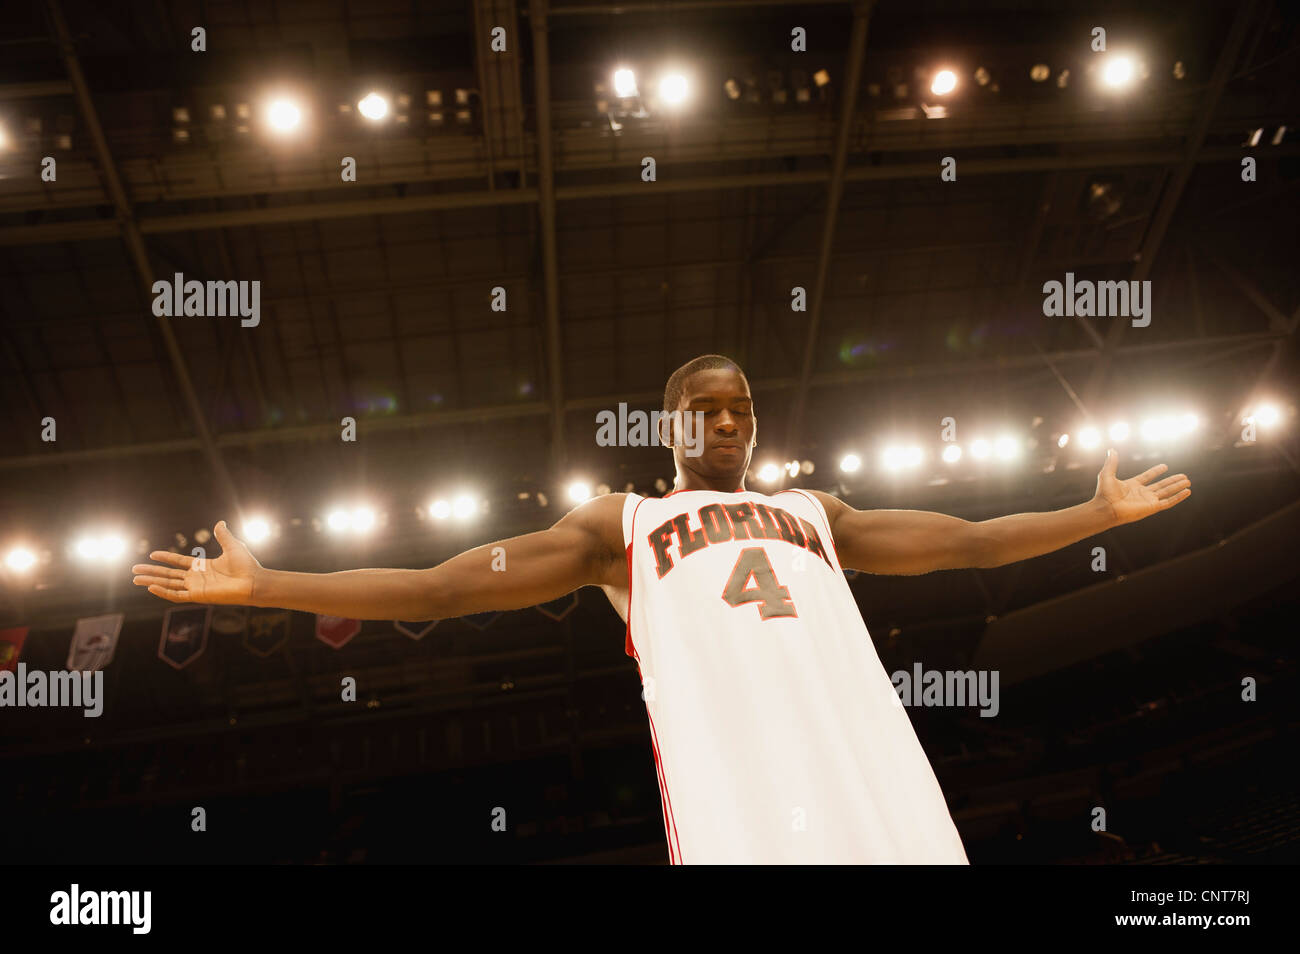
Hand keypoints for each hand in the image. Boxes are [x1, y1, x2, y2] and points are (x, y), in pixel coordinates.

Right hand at [131, 520, 262, 604]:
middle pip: (168, 574)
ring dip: (152, 581)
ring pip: (168, 584)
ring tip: (135, 579)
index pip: (178, 562)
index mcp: (203, 566)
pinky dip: (163, 592)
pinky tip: (151, 588)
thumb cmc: (246, 565)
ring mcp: (196, 587)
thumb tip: (220, 522)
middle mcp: (197, 577)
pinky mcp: (198, 596)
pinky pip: (176, 595)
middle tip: (134, 570)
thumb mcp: (232, 546)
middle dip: (152, 572)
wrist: (254, 581)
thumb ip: (223, 535)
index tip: (151, 554)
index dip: (165, 558)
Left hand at [1094, 449, 1190, 525]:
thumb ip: (1112, 462)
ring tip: (1188, 481)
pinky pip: (1169, 502)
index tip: (1165, 466)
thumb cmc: (1105, 493)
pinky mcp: (1152, 507)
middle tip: (1184, 476)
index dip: (1156, 472)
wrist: (1106, 508)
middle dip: (1173, 481)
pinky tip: (1187, 491)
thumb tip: (1111, 449)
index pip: (1147, 477)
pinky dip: (1178, 497)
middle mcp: (1142, 493)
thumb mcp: (1107, 474)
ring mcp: (1148, 501)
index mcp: (1132, 486)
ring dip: (1177, 487)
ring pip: (1167, 492)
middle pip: (1161, 485)